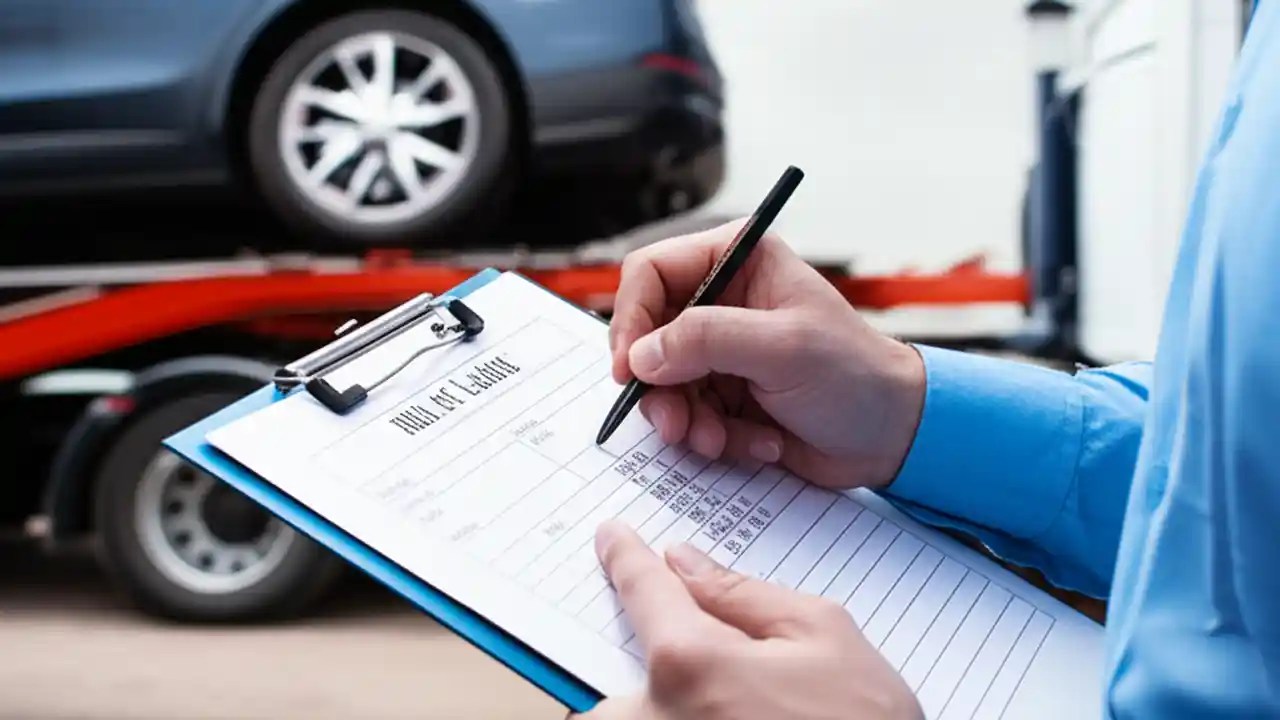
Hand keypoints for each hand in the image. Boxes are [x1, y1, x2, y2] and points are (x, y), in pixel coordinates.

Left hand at [569, 521, 922, 719]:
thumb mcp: (824, 637)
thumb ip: (745, 595)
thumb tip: (686, 564)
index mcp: (692, 665)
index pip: (642, 590)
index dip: (626, 558)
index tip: (613, 541)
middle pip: (619, 671)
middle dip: (653, 661)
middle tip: (714, 670)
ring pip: (626, 717)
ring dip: (658, 707)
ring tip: (737, 708)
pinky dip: (670, 719)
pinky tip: (726, 716)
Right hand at [609, 220, 924, 489]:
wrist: (891, 435)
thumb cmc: (857, 375)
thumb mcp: (783, 348)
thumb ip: (707, 340)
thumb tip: (643, 355)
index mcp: (737, 260)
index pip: (651, 273)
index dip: (632, 319)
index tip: (632, 368)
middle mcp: (722, 300)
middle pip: (647, 335)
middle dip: (660, 387)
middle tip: (676, 422)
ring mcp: (720, 350)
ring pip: (661, 383)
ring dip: (686, 420)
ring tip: (721, 439)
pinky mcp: (722, 393)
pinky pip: (686, 415)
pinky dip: (711, 436)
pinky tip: (754, 442)